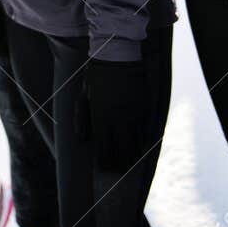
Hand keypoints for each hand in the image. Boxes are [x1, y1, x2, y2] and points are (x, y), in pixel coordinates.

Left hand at [85, 56, 154, 172]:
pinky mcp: (144, 109)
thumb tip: (82, 140)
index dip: (104, 162)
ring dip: (132, 156)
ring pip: (135, 144)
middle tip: (118, 170)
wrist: (118, 55)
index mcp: (101, 118)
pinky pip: (145, 132)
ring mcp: (133, 116)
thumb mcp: (84, 96)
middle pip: (121, 152)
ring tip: (129, 164)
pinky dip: (143, 142)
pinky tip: (140, 148)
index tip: (103, 168)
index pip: (104, 150)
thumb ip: (82, 119)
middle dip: (119, 164)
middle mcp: (118, 121)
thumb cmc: (96, 75)